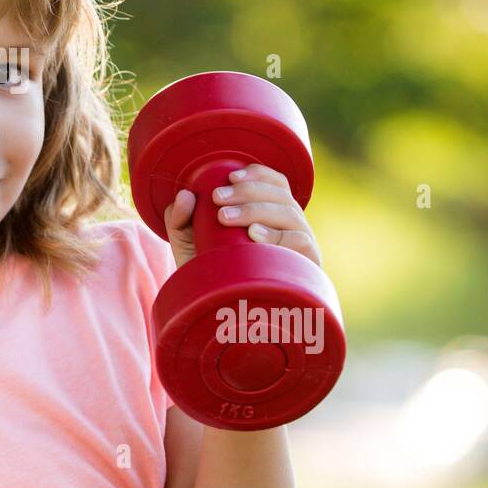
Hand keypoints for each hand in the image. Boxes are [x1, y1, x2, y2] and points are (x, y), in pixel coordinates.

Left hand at [162, 162, 322, 269]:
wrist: (221, 313)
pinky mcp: (307, 267)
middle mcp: (290, 226)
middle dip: (247, 191)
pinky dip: (278, 235)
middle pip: (280, 195)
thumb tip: (185, 195)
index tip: (230, 177)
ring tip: (225, 217)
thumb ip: (180, 218)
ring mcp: (301, 245)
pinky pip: (301, 243)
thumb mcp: (188, 242)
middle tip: (217, 199)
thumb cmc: (210, 271)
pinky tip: (255, 235)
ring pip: (290, 214)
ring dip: (255, 210)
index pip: (276, 183)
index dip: (258, 174)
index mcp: (271, 213)